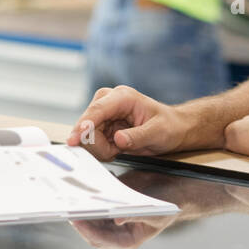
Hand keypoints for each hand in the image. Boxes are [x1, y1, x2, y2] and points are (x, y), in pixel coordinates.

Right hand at [66, 86, 191, 160]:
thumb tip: (118, 139)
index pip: (97, 110)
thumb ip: (138, 136)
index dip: (84, 125)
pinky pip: (92, 141)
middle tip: (116, 151)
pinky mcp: (102, 125)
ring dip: (101, 148)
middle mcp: (109, 102)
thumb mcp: (158, 132)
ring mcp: (104, 113)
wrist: (172, 129)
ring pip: (87, 135)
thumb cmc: (168, 126)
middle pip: (88, 125)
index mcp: (123, 97)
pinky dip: (102, 149)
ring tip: (121, 148)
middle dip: (98, 143)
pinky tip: (117, 148)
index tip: (75, 138)